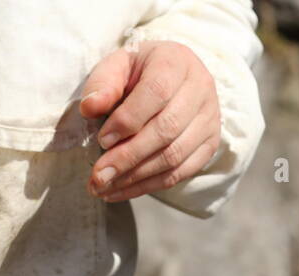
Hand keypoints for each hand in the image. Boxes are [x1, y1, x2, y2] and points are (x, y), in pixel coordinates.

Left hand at [81, 41, 220, 202]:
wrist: (173, 78)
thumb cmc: (140, 72)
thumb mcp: (118, 66)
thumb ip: (103, 83)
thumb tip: (89, 108)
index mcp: (176, 62)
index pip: (156, 92)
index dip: (128, 119)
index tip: (102, 140)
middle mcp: (200, 90)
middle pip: (167, 130)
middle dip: (129, 156)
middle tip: (99, 175)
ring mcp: (209, 120)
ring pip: (174, 156)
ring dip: (136, 177)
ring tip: (104, 187)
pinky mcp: (209, 145)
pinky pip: (180, 173)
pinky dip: (148, 185)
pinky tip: (121, 190)